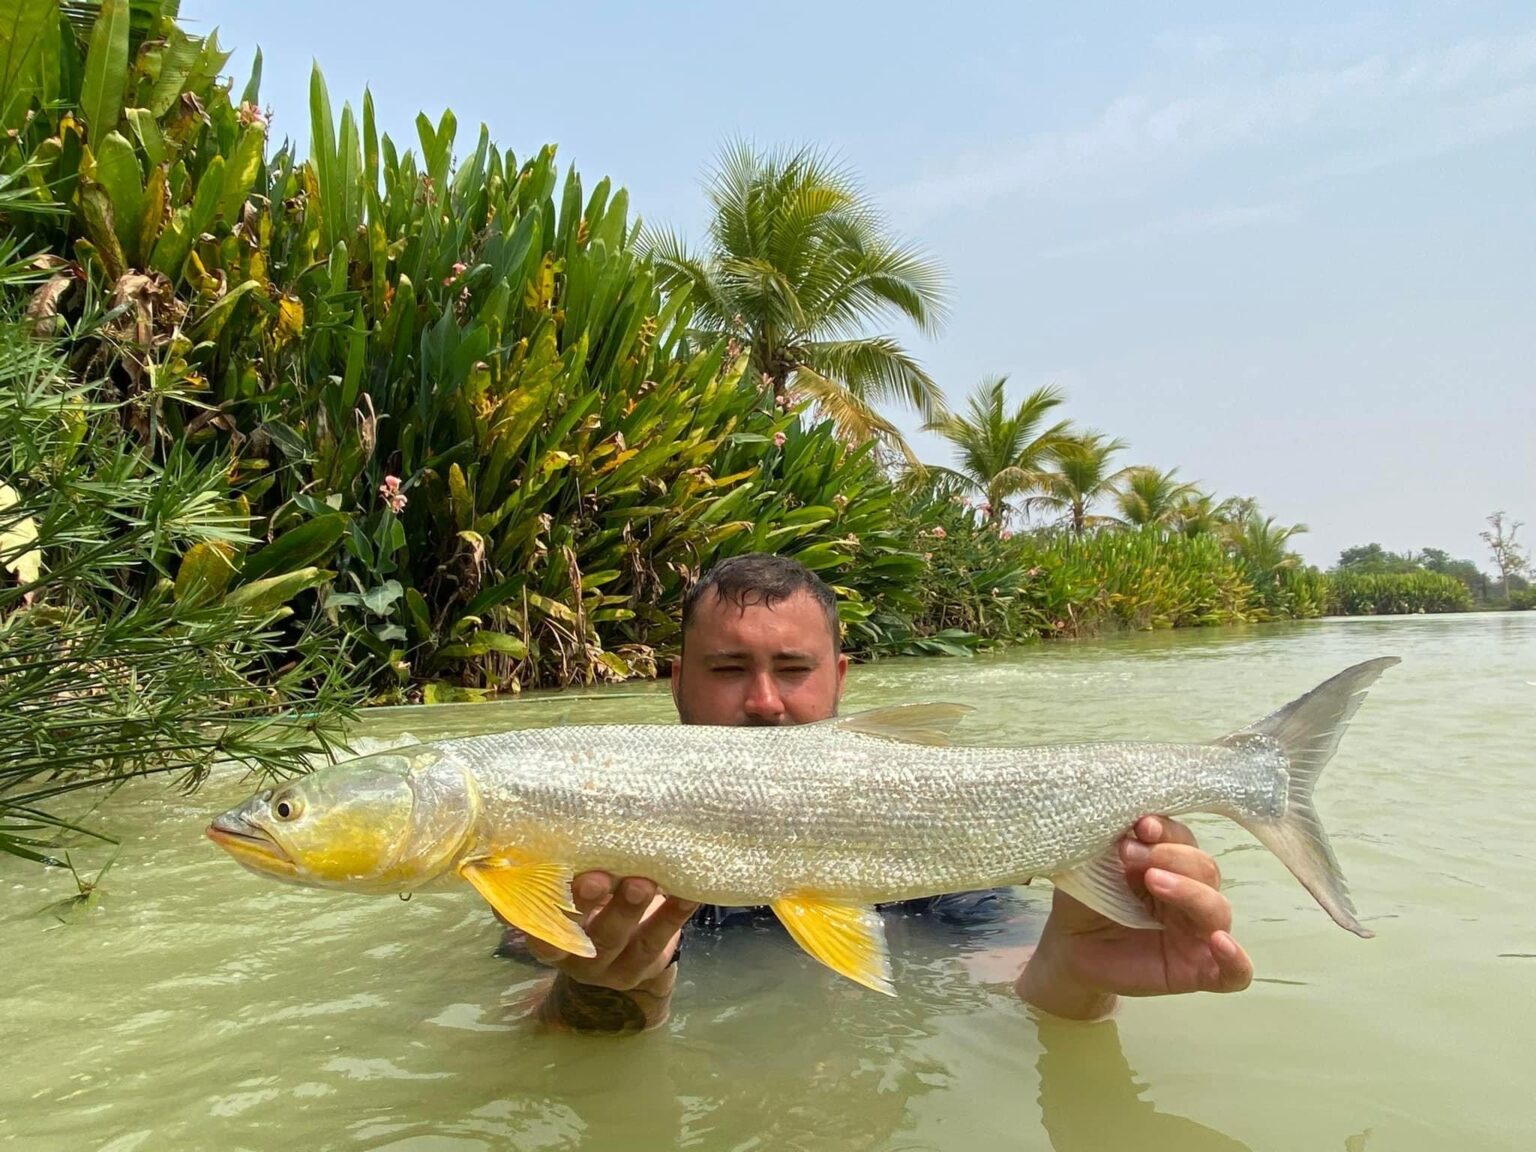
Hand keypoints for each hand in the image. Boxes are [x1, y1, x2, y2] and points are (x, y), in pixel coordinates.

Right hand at [526, 871, 697, 992]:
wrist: (629, 953)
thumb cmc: (597, 902)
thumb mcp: (578, 888)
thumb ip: (571, 865)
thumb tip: (573, 805)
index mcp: (549, 933)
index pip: (535, 924)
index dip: (536, 908)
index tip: (544, 879)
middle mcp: (574, 954)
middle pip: (577, 932)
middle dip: (586, 904)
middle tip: (596, 877)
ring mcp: (609, 965)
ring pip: (619, 940)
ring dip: (630, 909)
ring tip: (643, 883)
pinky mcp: (644, 967)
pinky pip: (659, 940)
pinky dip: (674, 914)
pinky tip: (687, 893)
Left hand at [1017, 816, 1253, 1019]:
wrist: (1069, 950)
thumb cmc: (1085, 903)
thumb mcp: (1092, 870)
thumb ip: (1113, 850)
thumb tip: (1130, 831)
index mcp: (1170, 865)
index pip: (1183, 841)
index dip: (1167, 831)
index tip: (1142, 826)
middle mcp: (1191, 895)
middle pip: (1205, 869)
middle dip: (1172, 856)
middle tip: (1131, 854)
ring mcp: (1198, 934)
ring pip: (1218, 909)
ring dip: (1191, 891)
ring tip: (1154, 881)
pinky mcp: (1200, 972)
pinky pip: (1234, 973)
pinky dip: (1236, 959)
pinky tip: (1220, 943)